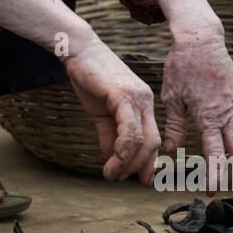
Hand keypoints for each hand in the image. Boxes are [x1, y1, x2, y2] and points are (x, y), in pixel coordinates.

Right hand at [64, 34, 160, 184]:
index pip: (153, 139)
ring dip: (127, 163)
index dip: (148, 163)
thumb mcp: (101, 112)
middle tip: (120, 179)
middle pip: (153, 143)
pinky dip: (122, 148)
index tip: (140, 180)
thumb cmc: (89, 79)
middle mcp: (145, 102)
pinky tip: (112, 159)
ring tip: (111, 174)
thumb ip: (108, 134)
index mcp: (143, 105)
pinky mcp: (123, 95)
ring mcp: (137, 98)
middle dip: (139, 167)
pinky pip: (129, 128)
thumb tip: (111, 158)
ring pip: (143, 140)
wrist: (79, 51)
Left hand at [160, 34, 232, 190]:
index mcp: (208, 117)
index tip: (213, 191)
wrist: (200, 40)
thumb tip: (171, 150)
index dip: (216, 176)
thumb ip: (175, 126)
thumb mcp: (172, 97)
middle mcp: (228, 112)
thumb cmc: (181, 67)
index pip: (216, 155)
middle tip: (229, 187)